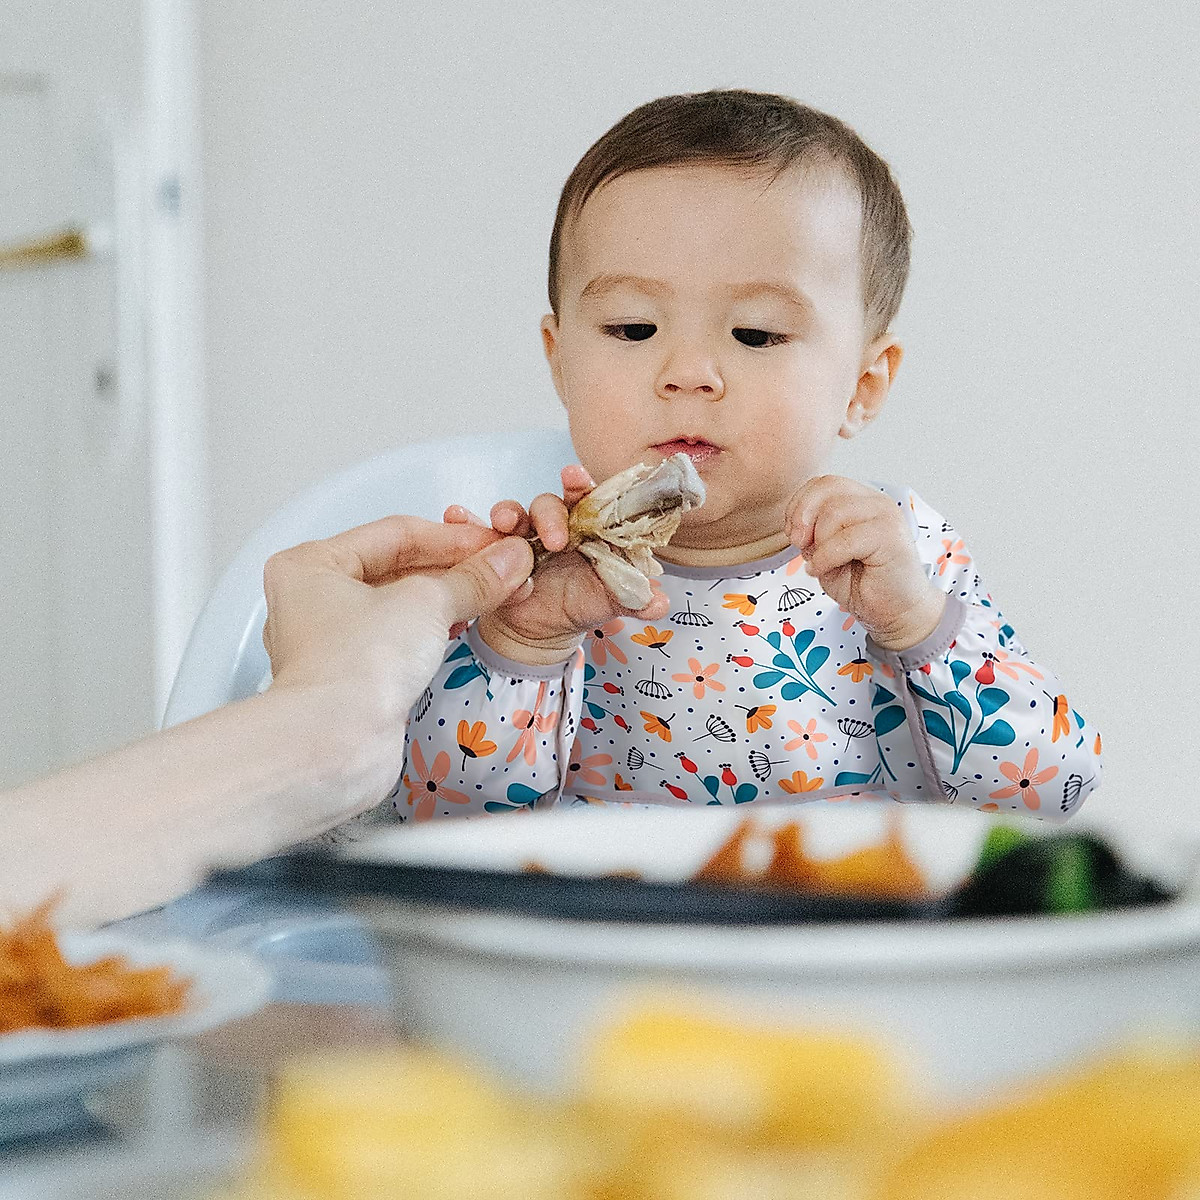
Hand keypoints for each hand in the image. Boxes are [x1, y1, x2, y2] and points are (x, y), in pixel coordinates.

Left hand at [262, 515, 533, 719]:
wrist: (337, 744)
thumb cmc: (354, 666)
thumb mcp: (426, 602)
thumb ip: (472, 577)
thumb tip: (507, 559)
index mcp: (311, 565)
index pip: (396, 534)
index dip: (454, 537)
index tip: (495, 544)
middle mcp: (313, 601)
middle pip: (398, 568)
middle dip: (455, 569)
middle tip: (502, 569)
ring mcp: (333, 643)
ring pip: (401, 606)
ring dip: (450, 600)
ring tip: (495, 594)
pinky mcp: (354, 679)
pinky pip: (401, 641)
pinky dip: (435, 631)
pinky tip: (467, 626)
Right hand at [444, 464, 668, 664]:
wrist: (543, 632)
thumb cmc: (581, 604)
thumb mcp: (610, 603)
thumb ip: (636, 599)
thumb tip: (660, 604)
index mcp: (587, 527)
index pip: (587, 498)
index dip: (582, 484)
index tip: (577, 479)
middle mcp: (553, 524)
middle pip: (548, 503)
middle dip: (548, 512)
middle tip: (555, 537)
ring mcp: (521, 536)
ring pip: (512, 513)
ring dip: (506, 512)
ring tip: (502, 523)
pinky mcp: (492, 550)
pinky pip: (476, 531)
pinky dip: (464, 521)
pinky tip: (456, 516)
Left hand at [785, 475, 945, 651]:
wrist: (895, 612)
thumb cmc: (863, 583)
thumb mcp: (825, 550)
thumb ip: (812, 530)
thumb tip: (797, 524)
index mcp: (862, 500)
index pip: (823, 482)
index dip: (799, 504)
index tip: (792, 533)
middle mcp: (876, 502)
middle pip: (827, 488)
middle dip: (803, 517)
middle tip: (800, 545)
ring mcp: (886, 517)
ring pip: (834, 512)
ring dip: (817, 542)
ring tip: (820, 563)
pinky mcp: (891, 537)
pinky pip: (845, 539)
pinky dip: (825, 558)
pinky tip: (823, 571)